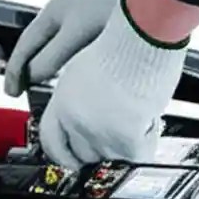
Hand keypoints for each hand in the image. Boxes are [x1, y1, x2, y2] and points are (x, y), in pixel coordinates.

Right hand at [3, 0, 139, 96]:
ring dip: (43, 64)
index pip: (25, 47)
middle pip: (35, 45)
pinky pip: (70, 44)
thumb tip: (33, 75)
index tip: (12, 92)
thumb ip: (52, 57)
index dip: (16, 71)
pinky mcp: (99, 21)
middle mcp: (64, 13)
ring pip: (53, 45)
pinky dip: (62, 59)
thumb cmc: (116, 4)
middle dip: (25, 68)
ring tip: (40, 84)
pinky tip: (71, 71)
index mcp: (53, 13)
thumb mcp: (78, 34)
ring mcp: (81, 16)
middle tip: (17, 90)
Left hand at [37, 0, 186, 166]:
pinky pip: (135, 157)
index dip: (62, 154)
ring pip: (109, 158)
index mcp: (62, 104)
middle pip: (81, 155)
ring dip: (123, 145)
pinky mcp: (126, 139)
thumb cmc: (120, 45)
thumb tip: (80, 122)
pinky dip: (144, 144)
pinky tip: (147, 125)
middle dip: (98, 149)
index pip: (51, 143)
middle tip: (115, 135)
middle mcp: (76, 121)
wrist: (142, 38)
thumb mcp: (82, 73)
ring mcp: (100, 133)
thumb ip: (75, 102)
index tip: (70, 160)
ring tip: (134, 119)